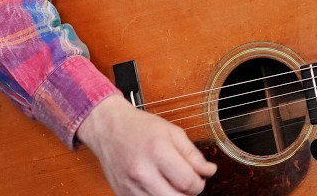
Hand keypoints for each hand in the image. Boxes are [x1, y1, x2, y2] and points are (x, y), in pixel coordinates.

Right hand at [77, 95, 216, 195]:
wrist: (107, 128)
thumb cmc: (140, 127)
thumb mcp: (173, 132)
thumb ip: (193, 154)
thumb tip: (208, 171)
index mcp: (158, 152)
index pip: (188, 182)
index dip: (199, 184)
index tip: (200, 178)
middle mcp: (142, 172)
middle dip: (188, 194)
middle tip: (188, 184)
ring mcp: (130, 186)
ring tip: (173, 184)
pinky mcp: (122, 194)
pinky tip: (159, 186)